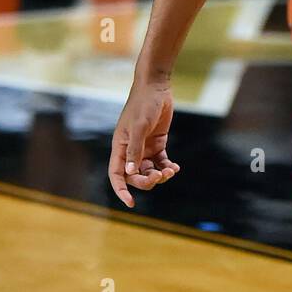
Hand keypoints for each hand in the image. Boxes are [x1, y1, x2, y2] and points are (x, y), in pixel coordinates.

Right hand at [108, 79, 179, 208]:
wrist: (157, 88)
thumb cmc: (144, 104)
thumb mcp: (139, 126)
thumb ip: (134, 150)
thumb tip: (129, 173)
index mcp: (119, 147)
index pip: (116, 174)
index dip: (121, 190)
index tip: (130, 203)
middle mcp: (130, 150)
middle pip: (135, 176)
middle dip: (146, 181)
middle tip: (160, 176)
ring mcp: (144, 148)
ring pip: (149, 171)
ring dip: (159, 175)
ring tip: (170, 170)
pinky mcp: (157, 144)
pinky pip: (161, 162)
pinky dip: (168, 167)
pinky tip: (175, 167)